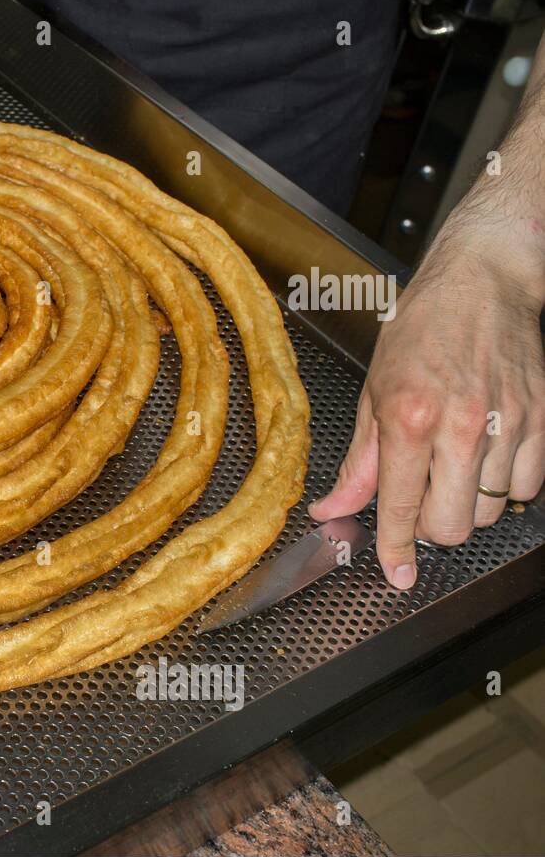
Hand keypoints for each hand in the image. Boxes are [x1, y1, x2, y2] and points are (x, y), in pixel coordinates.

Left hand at [309, 241, 544, 588]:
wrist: (482, 282)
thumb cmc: (421, 330)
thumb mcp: (373, 393)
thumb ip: (359, 462)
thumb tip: (332, 510)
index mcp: (409, 418)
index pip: (399, 508)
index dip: (395, 550)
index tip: (397, 573)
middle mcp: (462, 424)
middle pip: (452, 525)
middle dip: (431, 529)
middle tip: (420, 505)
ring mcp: (509, 423)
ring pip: (489, 511)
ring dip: (467, 504)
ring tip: (452, 468)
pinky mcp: (542, 418)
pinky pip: (528, 487)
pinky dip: (506, 487)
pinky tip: (487, 462)